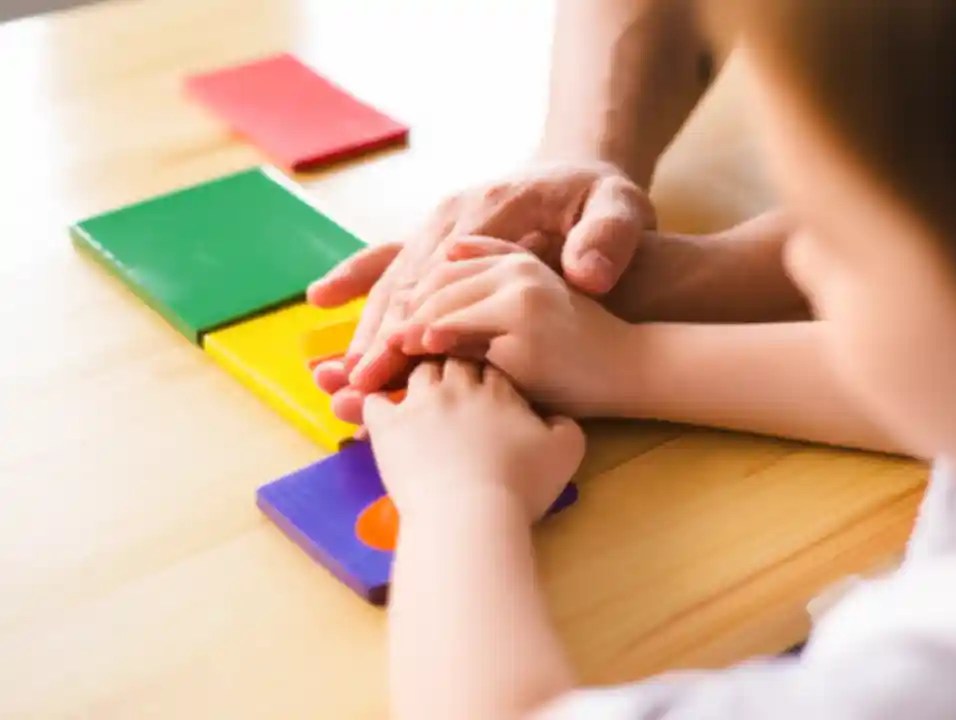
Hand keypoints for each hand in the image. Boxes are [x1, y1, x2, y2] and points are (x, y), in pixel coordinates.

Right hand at [307, 161, 654, 422]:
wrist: (591, 176)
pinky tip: (322, 297)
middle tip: (354, 385)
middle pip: (409, 279)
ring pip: (394, 275)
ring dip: (365, 324)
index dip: (419, 317)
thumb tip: (587, 273)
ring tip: (337, 374)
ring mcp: (444, 221)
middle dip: (378, 334)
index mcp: (496, 208)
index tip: (399, 360)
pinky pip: (393, 253)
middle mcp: (458, 211)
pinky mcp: (441, 231)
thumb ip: (608, 238)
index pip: (445, 271)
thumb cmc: (605, 201)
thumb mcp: (621, 209)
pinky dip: (358, 275)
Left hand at [364, 360, 584, 522]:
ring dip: (416, 375)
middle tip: (452, 379)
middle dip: (451, 362)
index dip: (488, 368)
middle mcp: (458, 386)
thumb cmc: (521, 485)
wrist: (472, 513)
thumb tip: (557, 418)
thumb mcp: (566, 453)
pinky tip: (378, 407)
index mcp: (500, 389)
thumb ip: (566, 426)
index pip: (491, 362)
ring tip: (418, 388)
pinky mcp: (388, 425)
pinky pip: (374, 399)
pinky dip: (374, 398)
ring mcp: (420, 402)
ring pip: (415, 370)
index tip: (486, 379)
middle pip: (452, 358)